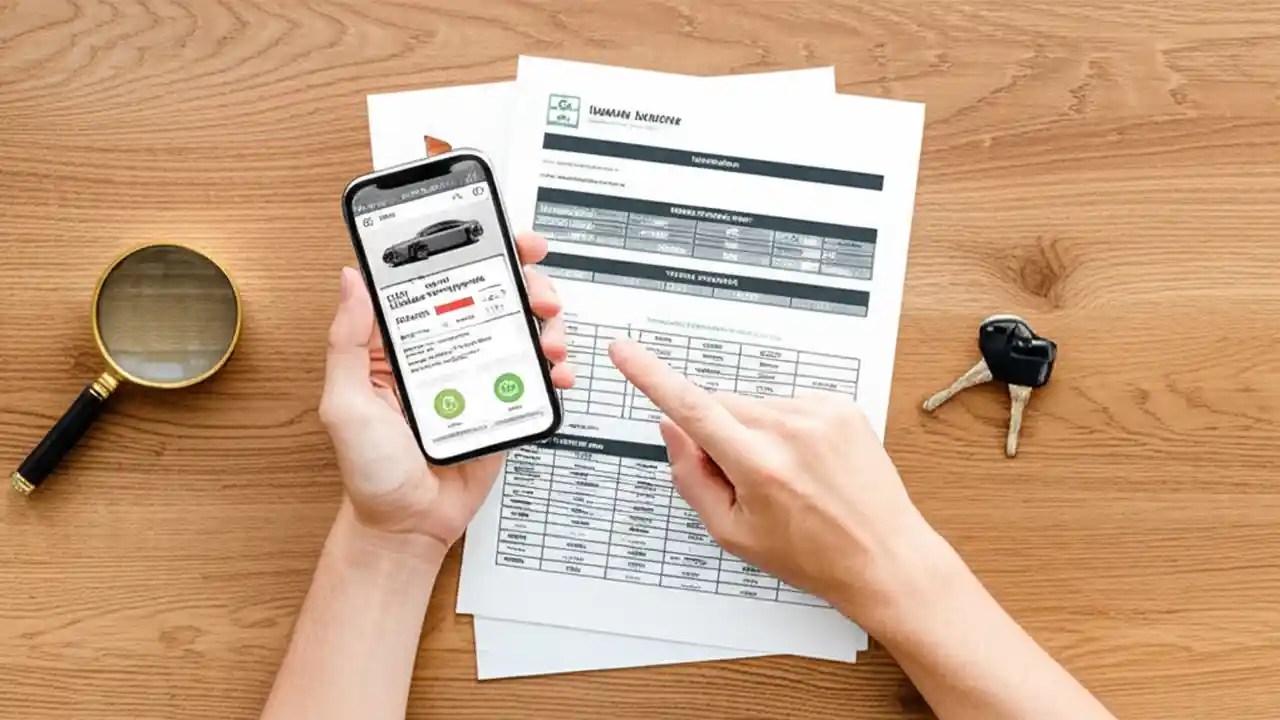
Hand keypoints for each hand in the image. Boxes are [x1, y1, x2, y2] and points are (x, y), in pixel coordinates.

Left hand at [320, 231, 574, 558]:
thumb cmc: (369, 471)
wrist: (408, 526)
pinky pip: (536, 377)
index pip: (436, 279)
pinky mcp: (504, 403)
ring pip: (520, 329)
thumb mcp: (344, 403)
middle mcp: (442, 350)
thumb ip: (347, 342)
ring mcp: (477, 375)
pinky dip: (556, 369)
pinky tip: (557, 372)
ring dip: (545, 322)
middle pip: (490, 295)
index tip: (495, 232)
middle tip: (537, 291)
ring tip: (549, 335)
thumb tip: (351, 280)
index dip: (467, 248)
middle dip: (523, 281)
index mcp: (401, 342)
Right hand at [609, 339, 942, 631]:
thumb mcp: (734, 533)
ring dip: (754, 432)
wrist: (884, 556)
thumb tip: (672, 429)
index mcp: (759, 466)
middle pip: (720, 406)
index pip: (691, 409)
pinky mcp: (841, 405)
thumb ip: (692, 478)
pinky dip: (786, 428)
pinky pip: (789, 405)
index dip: (650, 376)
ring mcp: (820, 413)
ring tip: (786, 478)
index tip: (624, 351)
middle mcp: (790, 430)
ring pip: (754, 406)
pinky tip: (806, 464)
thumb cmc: (813, 555)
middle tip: (742, 480)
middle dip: (716, 434)